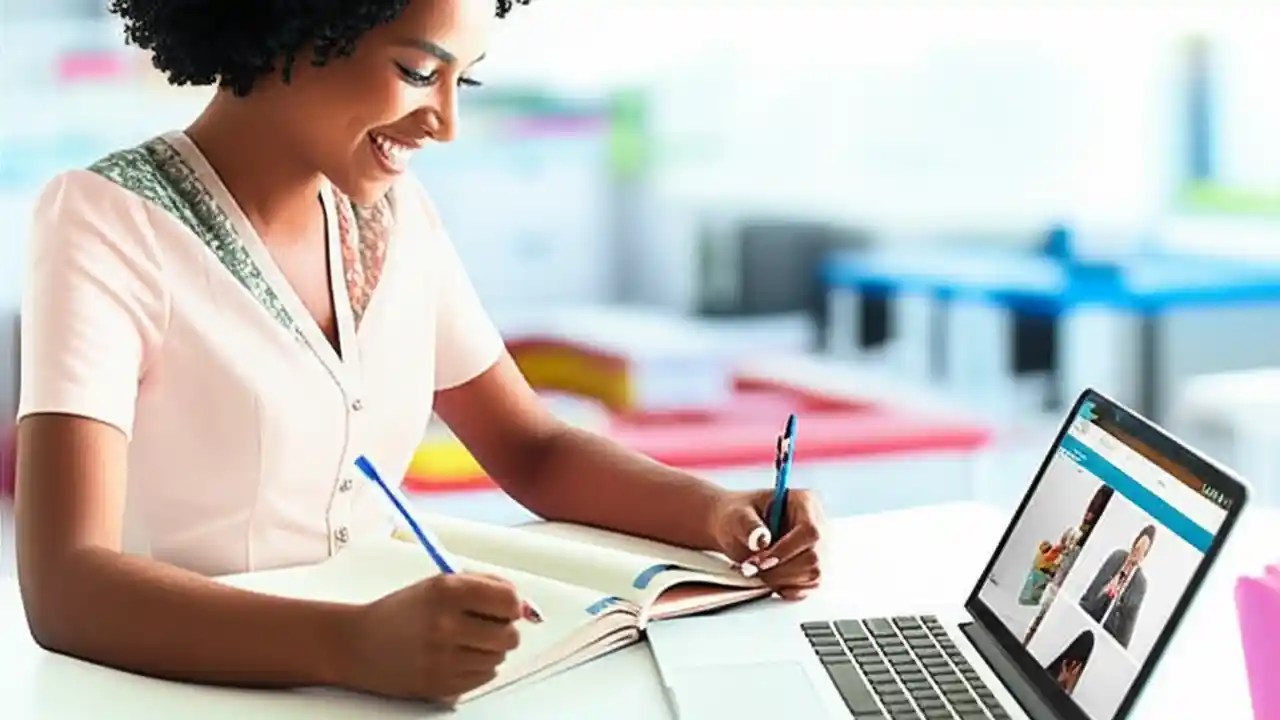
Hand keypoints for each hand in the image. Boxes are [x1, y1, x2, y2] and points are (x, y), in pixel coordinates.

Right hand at [341, 573, 522, 702]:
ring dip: (489, 649)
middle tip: (482, 624)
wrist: (359, 644)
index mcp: (446, 591)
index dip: (512, 604)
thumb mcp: (440, 583)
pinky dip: (477, 667)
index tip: (504, 606)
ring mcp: (442, 658)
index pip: (508, 600)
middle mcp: (445, 624)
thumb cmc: (404, 611)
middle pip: (509, 634)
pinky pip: (484, 676)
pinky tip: (455, 656)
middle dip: (502, 629)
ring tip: (463, 640)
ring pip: (498, 657)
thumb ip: (486, 587)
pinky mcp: (441, 684)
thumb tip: (525, 606)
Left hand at [709, 489, 826, 599]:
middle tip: (753, 568)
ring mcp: (820, 548)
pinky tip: (771, 579)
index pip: (810, 531)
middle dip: (780, 570)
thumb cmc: (738, 515)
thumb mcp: (736, 514)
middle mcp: (819, 525)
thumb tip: (761, 541)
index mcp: (805, 502)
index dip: (786, 551)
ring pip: (814, 575)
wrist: (736, 528)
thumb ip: (748, 525)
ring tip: (759, 571)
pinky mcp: (815, 567)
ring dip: (782, 581)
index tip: (761, 562)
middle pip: (814, 557)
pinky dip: (788, 589)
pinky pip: (811, 586)